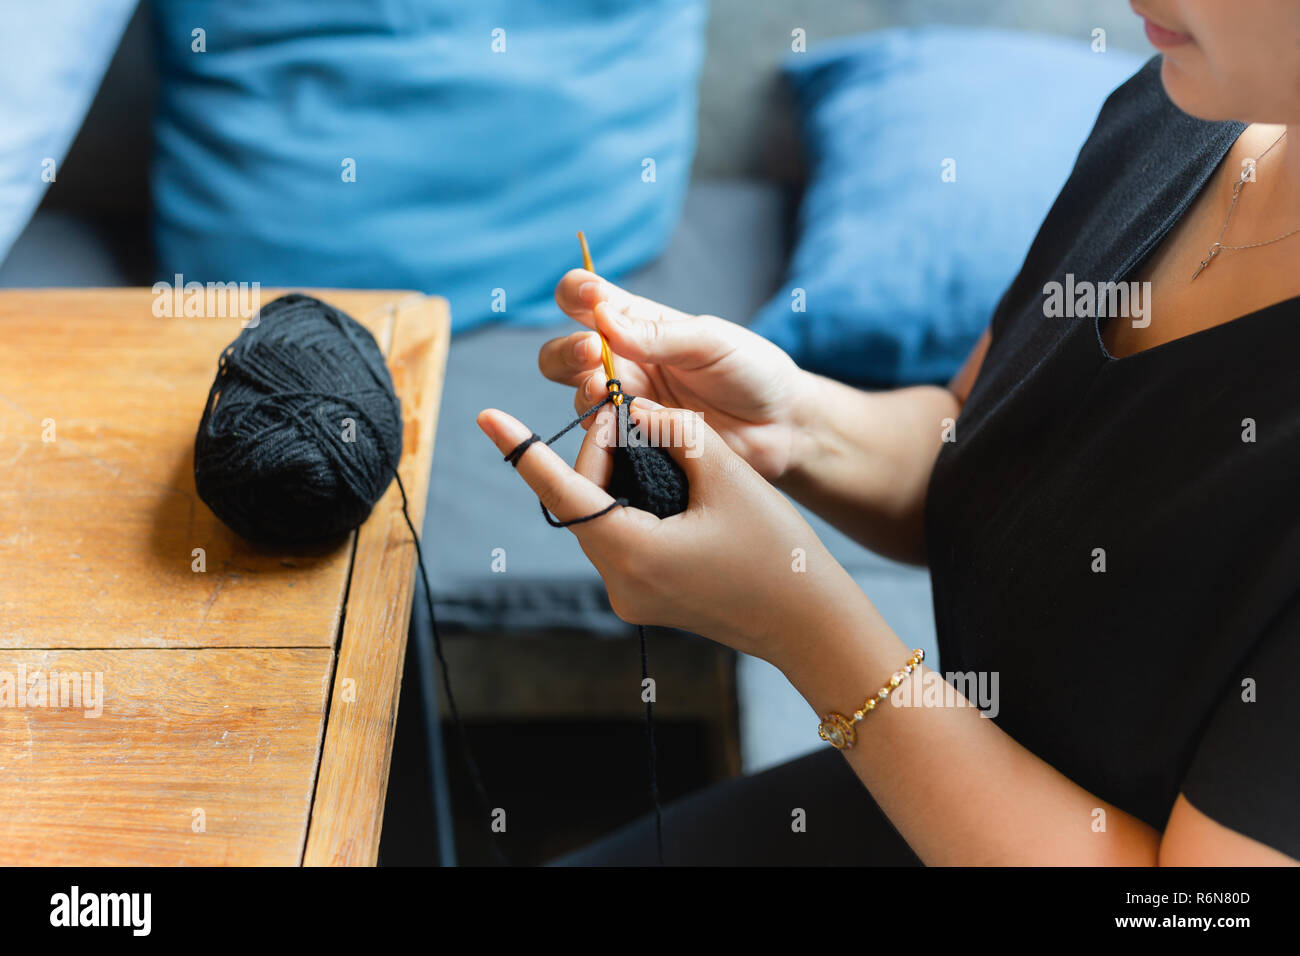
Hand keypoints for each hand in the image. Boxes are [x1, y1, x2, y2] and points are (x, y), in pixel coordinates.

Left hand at [476, 398, 866, 664]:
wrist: (809, 624)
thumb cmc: (777, 552)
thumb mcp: (729, 476)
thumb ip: (675, 432)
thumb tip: (635, 411)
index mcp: (633, 552)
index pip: (562, 492)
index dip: (521, 451)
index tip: (487, 416)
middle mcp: (619, 582)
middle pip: (582, 499)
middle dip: (601, 450)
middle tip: (633, 414)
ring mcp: (630, 597)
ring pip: (600, 518)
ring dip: (617, 477)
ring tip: (658, 447)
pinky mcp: (645, 599)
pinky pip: (621, 538)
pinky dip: (631, 504)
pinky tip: (666, 486)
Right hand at [538, 270, 811, 481]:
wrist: (781, 428)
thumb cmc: (750, 371)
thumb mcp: (710, 341)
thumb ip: (658, 334)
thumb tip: (602, 318)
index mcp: (637, 323)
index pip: (583, 297)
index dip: (577, 294)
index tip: (590, 301)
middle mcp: (623, 362)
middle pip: (560, 353)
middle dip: (567, 351)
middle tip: (592, 354)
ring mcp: (626, 404)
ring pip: (575, 395)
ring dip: (584, 390)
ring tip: (609, 392)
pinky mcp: (635, 442)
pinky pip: (601, 439)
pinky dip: (604, 431)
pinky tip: (625, 428)